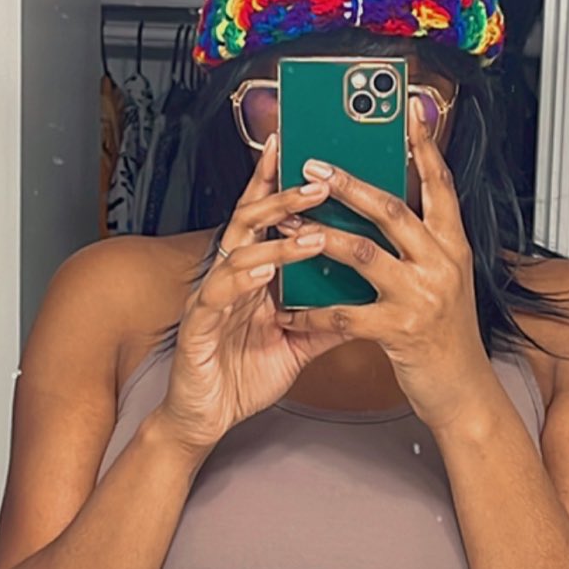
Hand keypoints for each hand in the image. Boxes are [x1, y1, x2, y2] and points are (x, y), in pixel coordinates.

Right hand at [155, 134, 351, 457]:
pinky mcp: (197, 325)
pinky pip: (218, 295)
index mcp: (254, 276)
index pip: (268, 220)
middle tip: (317, 180)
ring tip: (309, 226)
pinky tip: (263, 269)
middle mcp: (231, 277)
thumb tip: (370, 297)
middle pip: (251, 222)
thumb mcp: (299, 341)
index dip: (279, 183)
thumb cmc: (244, 374)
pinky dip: (241, 279)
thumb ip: (329, 316)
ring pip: (238, 251)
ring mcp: (213, 297)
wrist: (208, 418)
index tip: (300, 150)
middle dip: (282, 196)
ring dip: (274, 236)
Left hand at [273, 96, 494, 433]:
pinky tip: (287, 307)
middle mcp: (442, 262)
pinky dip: (310, 309)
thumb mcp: (444, 277)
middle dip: (348, 184)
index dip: (425, 146)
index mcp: (453, 244)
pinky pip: (344, 312)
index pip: (441, 185)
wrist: (464, 389)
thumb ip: (421, 242)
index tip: (410, 111)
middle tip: (313, 165)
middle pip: (392, 210)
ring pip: (362, 252)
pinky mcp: (400, 329)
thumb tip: (385, 203)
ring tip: (287, 223)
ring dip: (318, 235)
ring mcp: (422, 294)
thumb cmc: (446, 332)